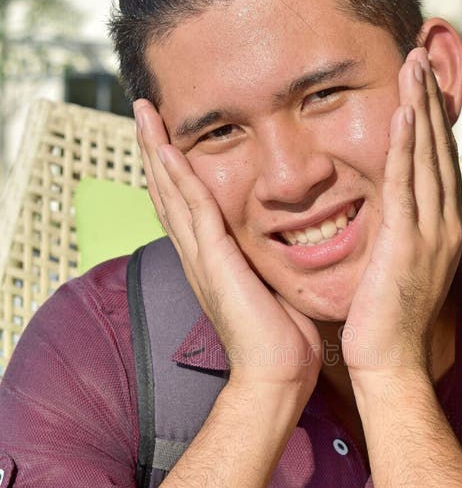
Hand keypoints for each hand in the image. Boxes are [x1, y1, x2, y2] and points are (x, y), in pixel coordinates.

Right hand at [133, 100, 321, 394]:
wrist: (277, 376)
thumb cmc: (283, 340)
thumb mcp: (274, 289)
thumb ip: (269, 264)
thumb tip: (290, 245)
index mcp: (213, 261)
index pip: (187, 206)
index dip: (175, 170)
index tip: (170, 136)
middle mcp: (198, 255)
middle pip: (168, 192)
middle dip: (155, 150)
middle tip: (144, 111)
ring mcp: (201, 257)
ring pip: (171, 192)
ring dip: (157, 151)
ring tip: (144, 113)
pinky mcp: (214, 260)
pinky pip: (192, 208)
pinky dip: (177, 176)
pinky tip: (168, 147)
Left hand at [343, 48, 461, 381]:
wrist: (390, 363)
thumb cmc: (386, 322)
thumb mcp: (398, 268)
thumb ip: (399, 235)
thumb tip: (391, 215)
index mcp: (441, 230)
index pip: (439, 164)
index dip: (432, 121)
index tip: (422, 85)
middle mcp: (444, 225)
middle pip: (439, 150)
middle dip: (431, 100)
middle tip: (422, 55)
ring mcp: (430, 233)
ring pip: (427, 158)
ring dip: (421, 108)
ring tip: (414, 64)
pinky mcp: (407, 242)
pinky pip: (405, 184)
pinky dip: (405, 145)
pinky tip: (404, 111)